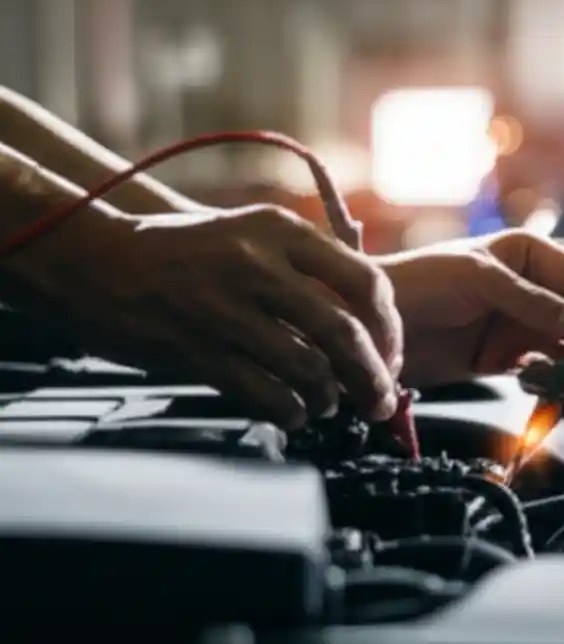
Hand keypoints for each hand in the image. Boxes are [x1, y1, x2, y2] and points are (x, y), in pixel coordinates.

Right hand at [10, 201, 402, 429]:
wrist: (93, 259)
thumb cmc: (182, 251)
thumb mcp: (250, 232)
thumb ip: (306, 263)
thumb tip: (368, 318)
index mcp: (281, 230)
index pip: (366, 282)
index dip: (389, 329)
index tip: (390, 355)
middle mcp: (259, 265)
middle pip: (346, 333)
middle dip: (374, 377)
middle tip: (380, 402)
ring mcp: (225, 308)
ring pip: (309, 369)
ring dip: (329, 398)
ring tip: (327, 405)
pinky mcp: (196, 349)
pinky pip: (266, 393)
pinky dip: (291, 411)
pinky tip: (293, 413)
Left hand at [379, 231, 563, 416]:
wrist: (368, 328)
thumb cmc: (417, 284)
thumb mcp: (480, 281)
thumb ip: (535, 303)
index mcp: (532, 255)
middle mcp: (534, 289)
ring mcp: (522, 327)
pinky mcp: (508, 361)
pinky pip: (550, 377)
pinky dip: (558, 389)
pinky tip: (542, 392)